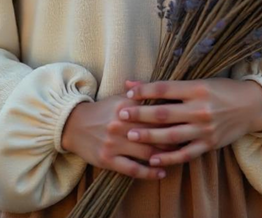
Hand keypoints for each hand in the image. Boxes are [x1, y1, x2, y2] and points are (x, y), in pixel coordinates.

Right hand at [59, 81, 182, 180]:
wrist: (74, 124)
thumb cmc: (102, 110)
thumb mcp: (120, 98)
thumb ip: (141, 94)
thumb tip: (164, 89)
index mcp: (126, 105)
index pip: (155, 111)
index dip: (173, 117)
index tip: (187, 120)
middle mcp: (121, 123)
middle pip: (155, 132)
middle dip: (174, 137)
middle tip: (188, 140)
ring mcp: (114, 142)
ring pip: (147, 151)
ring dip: (165, 156)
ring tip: (178, 157)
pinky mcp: (108, 159)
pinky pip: (133, 168)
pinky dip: (149, 172)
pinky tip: (161, 172)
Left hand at [116, 77, 261, 168]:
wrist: (251, 106)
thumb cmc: (221, 89)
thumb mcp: (199, 81)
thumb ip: (169, 86)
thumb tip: (134, 83)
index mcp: (197, 88)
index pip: (165, 89)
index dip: (145, 90)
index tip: (128, 92)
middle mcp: (200, 108)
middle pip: (164, 113)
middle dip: (140, 114)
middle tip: (121, 115)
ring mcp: (205, 129)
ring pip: (171, 135)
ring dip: (149, 137)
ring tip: (130, 136)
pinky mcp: (210, 144)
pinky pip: (185, 154)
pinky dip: (168, 158)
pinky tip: (153, 160)